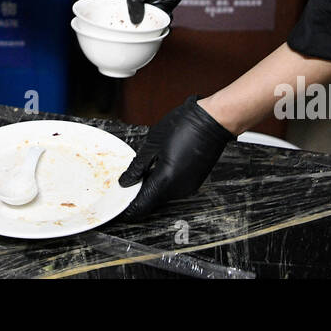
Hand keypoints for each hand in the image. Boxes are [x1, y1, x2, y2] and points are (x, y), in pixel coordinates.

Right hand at [113, 0, 197, 24]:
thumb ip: (136, 0)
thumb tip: (134, 20)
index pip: (115, 12)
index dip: (118, 23)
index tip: (124, 31)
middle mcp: (135, 2)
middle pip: (130, 22)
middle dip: (135, 28)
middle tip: (141, 29)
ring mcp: (148, 7)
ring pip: (145, 25)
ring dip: (150, 27)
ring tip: (155, 24)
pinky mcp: (162, 9)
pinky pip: (160, 22)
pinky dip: (163, 24)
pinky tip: (166, 20)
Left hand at [117, 95, 233, 219]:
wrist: (212, 121)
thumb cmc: (185, 126)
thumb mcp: (153, 143)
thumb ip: (137, 166)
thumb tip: (126, 181)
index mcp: (165, 180)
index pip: (141, 205)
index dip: (127, 209)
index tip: (118, 207)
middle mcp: (178, 189)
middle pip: (152, 201)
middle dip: (138, 193)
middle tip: (127, 181)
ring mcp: (188, 187)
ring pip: (162, 195)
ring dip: (151, 186)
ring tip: (144, 168)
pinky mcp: (194, 182)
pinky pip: (173, 189)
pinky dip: (163, 182)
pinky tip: (159, 166)